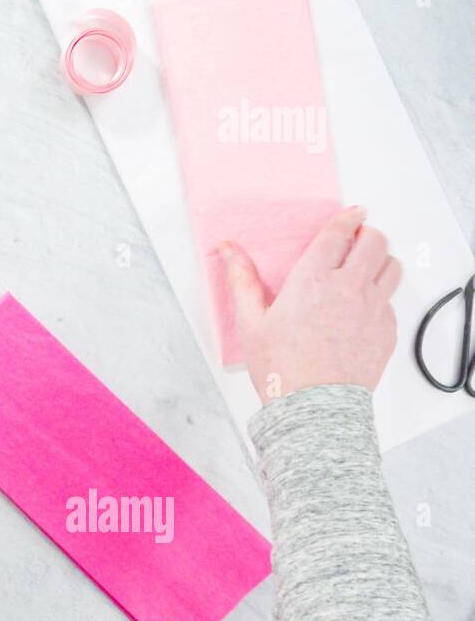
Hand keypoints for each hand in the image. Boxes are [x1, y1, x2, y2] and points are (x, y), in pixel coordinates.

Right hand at [220, 206, 400, 403]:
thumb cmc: (281, 367)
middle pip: (375, 242)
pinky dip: (381, 296)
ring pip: (392, 267)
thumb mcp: (251, 321)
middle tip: (356, 240)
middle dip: (367, 234)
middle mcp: (349, 288)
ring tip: (365, 269)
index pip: (339, 234)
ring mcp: (373, 309)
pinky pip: (391, 301)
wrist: (313, 408)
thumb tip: (228, 249)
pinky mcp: (386, 330)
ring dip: (380, 261)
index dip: (348, 217)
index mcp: (314, 280)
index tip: (352, 212)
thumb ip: (242, 278)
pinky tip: (361, 308)